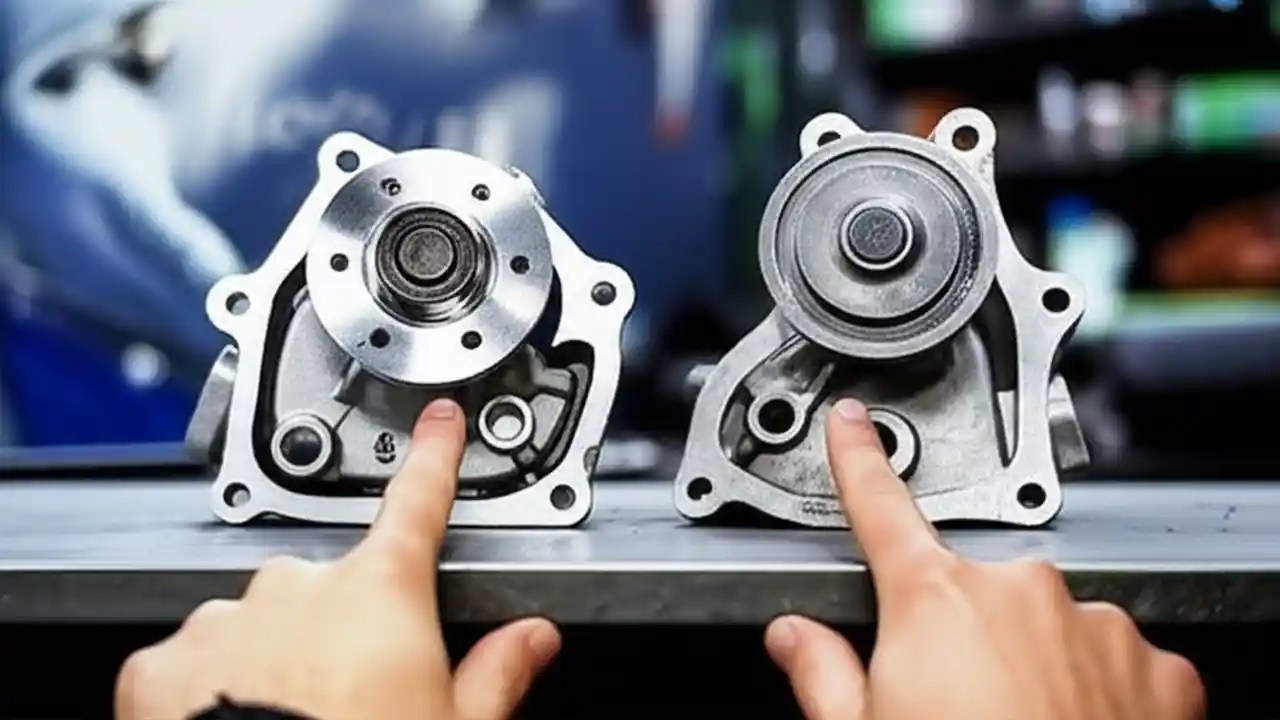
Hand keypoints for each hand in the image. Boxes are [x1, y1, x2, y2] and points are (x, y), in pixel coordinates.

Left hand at [115, 399, 559, 719]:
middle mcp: (301, 588)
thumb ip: (495, 671)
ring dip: (275, 654)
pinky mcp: (166, 661)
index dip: (435, 457)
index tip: (439, 423)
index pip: (419, 504)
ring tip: (293, 713)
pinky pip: (196, 658)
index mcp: (381, 593)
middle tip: (353, 687)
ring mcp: (228, 619)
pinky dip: (212, 684)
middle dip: (342, 623)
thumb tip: (533, 638)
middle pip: (333, 584)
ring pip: (259, 619)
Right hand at [765, 399, 1205, 719]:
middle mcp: (1017, 593)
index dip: (858, 459)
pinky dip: (1094, 688)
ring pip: (1046, 621)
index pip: (880, 508)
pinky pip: (1112, 657)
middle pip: (970, 587)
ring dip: (1029, 659)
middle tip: (953, 698)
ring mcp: (1093, 624)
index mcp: (934, 602)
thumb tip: (793, 636)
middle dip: (959, 629)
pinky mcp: (1154, 666)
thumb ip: (823, 672)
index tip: (852, 425)